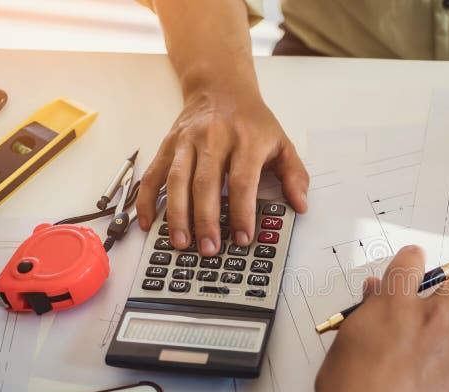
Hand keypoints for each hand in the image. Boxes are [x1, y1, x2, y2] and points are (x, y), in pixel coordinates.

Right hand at [136, 89, 308, 254]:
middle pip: (206, 184)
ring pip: (177, 180)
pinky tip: (149, 223)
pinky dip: (147, 200)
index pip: (242, 181)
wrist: (220, 87)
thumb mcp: (282, 143)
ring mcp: (187, 142)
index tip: (243, 237)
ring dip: (177, 214)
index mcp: (246, 140)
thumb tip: (300, 205)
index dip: (242, 212)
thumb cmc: (251, 121)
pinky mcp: (168, 145)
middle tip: (209, 249)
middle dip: (206, 221)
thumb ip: (295, 176)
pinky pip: (153, 175)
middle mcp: (214, 139)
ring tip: (181, 242)